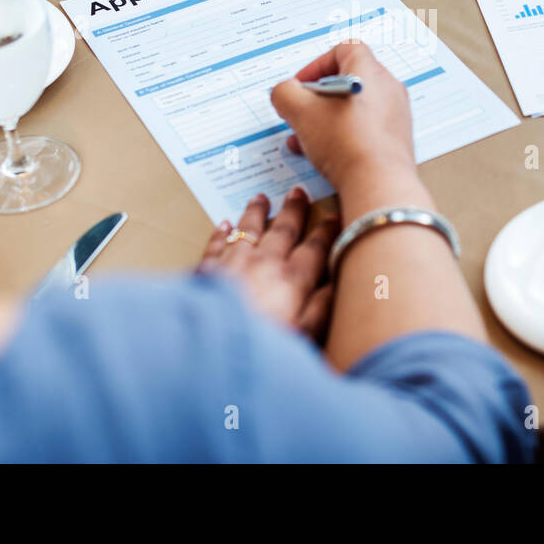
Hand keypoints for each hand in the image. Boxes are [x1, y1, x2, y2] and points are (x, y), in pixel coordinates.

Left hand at [198, 187, 338, 339]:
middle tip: (298, 192)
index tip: (333, 216)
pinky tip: (224, 224)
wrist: (207, 351)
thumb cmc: (261, 347)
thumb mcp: (303, 337)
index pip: (315, 250)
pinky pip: (216, 244)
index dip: (325, 232)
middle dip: (293, 211)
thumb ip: (321, 309)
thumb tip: (336, 284)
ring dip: (256, 212)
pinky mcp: (206, 270)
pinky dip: (221, 232)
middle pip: (283, 231)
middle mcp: (265, 264)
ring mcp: (233, 263)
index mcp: (293, 281)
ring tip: (261, 197)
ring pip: (248, 229)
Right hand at [269, 42, 415, 190]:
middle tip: (300, 113)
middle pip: (346, 81)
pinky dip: (343, 136)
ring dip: (325, 121)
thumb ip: (285, 93)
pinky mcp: (395, 140)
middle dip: (316, 99)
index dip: (316, 64)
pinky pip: (365, 129)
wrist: (378, 184)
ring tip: (304, 141)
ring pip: (353, 109)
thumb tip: (285, 91)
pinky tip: (324, 156)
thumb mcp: (300, 112)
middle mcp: (388, 88)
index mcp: (369, 71)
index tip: (301, 86)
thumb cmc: (347, 143)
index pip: (343, 49)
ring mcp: (395, 115)